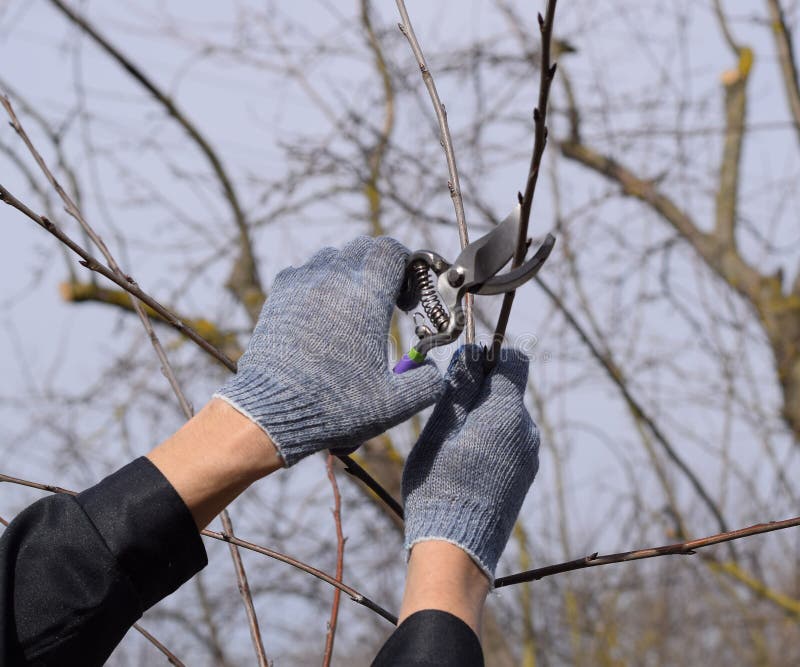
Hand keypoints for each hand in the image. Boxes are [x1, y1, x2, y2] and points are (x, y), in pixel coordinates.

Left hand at [215, 237, 443, 465]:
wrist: (271, 412)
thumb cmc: (334, 406)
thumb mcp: (394, 403)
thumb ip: (427, 383)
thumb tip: (433, 372)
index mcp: (366, 296)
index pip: (390, 250)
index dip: (405, 264)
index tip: (408, 291)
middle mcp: (334, 279)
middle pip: (363, 248)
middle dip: (379, 266)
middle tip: (385, 299)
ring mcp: (301, 284)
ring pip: (332, 257)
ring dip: (348, 272)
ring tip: (352, 307)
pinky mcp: (278, 296)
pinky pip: (304, 272)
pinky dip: (318, 283)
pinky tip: (321, 315)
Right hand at [402, 344, 539, 578]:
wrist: (456, 552)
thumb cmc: (440, 486)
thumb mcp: (441, 428)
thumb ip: (460, 385)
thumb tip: (472, 351)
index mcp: (508, 412)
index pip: (515, 359)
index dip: (489, 354)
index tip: (462, 368)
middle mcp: (527, 431)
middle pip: (508, 388)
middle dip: (479, 389)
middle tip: (445, 410)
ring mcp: (528, 456)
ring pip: (505, 416)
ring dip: (481, 417)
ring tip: (450, 443)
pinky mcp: (523, 477)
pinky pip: (508, 441)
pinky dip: (487, 440)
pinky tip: (463, 463)